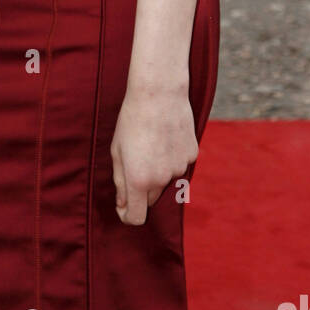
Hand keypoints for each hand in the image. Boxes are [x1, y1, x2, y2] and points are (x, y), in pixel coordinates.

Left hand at [110, 87, 196, 225]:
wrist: (159, 93)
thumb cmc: (132, 119)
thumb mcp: (117, 150)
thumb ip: (120, 181)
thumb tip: (123, 204)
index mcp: (139, 180)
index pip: (136, 217)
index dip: (127, 215)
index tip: (123, 206)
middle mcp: (162, 179)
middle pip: (150, 198)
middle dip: (141, 188)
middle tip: (133, 161)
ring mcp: (180, 168)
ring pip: (165, 179)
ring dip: (157, 170)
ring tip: (150, 141)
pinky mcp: (192, 155)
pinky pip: (179, 164)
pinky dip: (171, 157)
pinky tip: (165, 135)